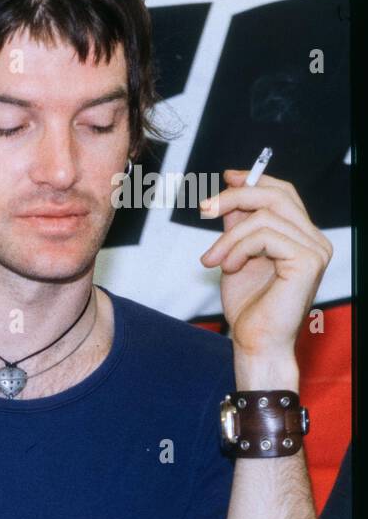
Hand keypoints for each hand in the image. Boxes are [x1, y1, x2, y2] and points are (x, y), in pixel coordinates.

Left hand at [199, 171, 331, 362]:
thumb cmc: (248, 306)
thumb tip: (230, 193)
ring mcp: (315, 250)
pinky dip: (238, 249)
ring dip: (228, 237)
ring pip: (264, 217)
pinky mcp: (307, 261)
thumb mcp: (236, 256)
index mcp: (301, 236)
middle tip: (204, 209)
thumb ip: (238, 227)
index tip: (226, 178)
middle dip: (234, 197)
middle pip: (276, 196)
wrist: (254, 340)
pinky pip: (265, 236)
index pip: (284, 194)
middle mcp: (314, 240)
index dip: (255, 181)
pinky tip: (228, 267)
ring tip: (213, 260)